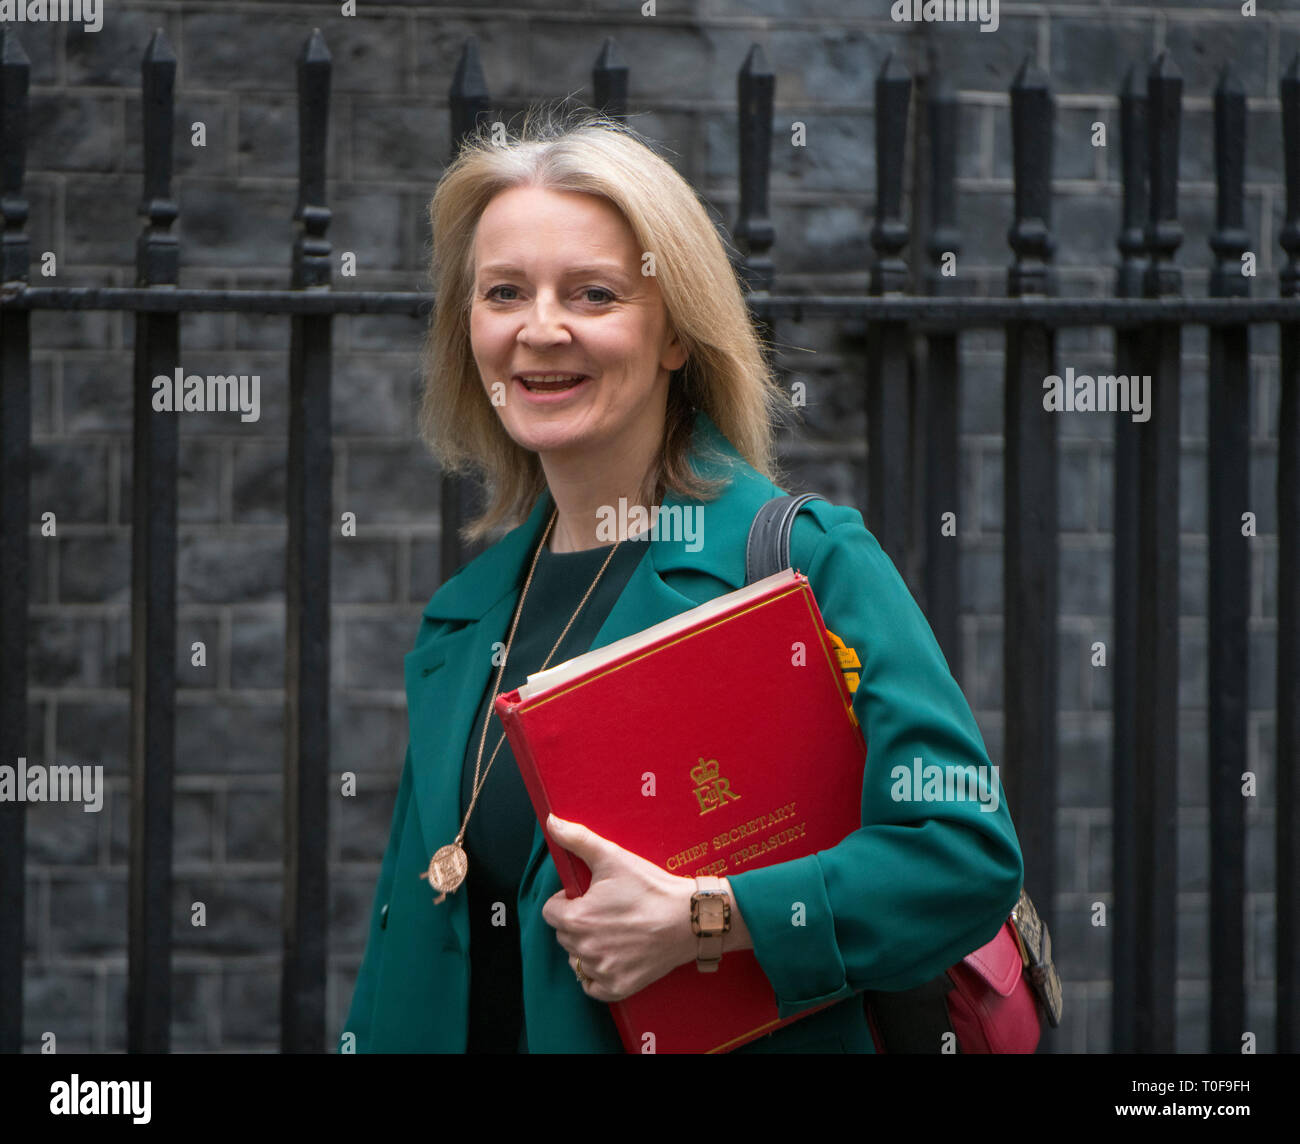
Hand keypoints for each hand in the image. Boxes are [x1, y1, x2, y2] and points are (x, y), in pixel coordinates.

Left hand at [541, 814, 696, 1001]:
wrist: (689, 918)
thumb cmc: (650, 887)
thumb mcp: (613, 857)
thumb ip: (577, 839)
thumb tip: (551, 821)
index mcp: (577, 918)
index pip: (550, 912)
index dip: (567, 901)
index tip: (590, 896)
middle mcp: (584, 948)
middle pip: (564, 935)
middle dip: (578, 923)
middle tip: (607, 911)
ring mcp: (602, 970)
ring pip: (577, 960)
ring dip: (588, 948)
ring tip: (615, 932)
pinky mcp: (618, 987)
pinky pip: (592, 985)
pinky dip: (599, 974)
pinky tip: (616, 955)